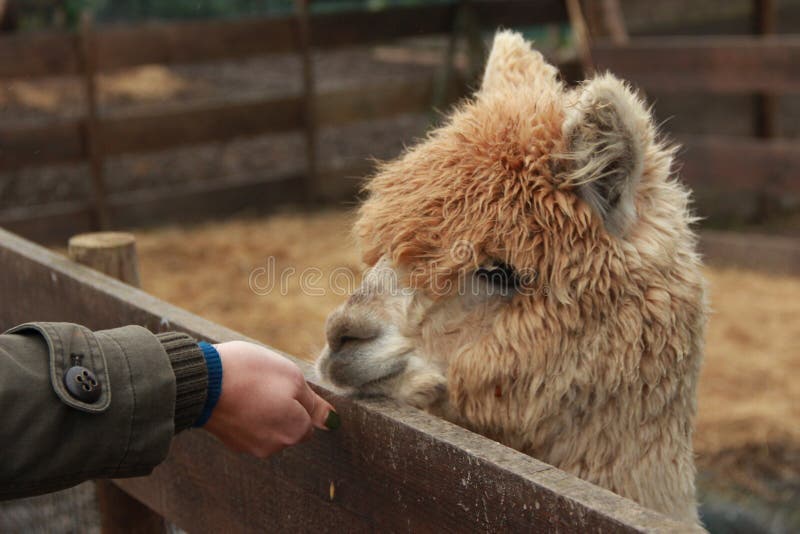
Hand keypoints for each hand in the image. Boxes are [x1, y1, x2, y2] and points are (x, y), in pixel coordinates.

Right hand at [204, 341, 336, 457]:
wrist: (202, 380)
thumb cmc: (253, 375)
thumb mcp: (293, 379)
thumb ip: (314, 404)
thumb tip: (331, 421)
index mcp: (295, 432)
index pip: (309, 421)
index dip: (300, 399)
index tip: (284, 384)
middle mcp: (274, 447)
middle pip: (289, 425)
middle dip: (283, 407)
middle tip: (266, 383)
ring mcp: (249, 446)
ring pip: (268, 426)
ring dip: (264, 410)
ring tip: (250, 387)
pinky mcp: (229, 440)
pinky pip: (247, 426)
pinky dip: (246, 412)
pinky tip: (236, 395)